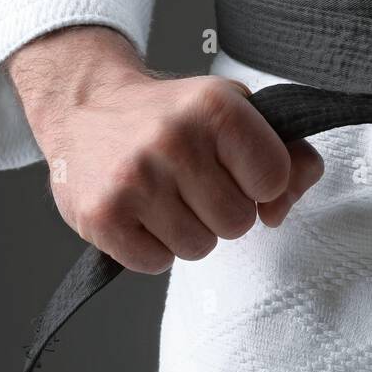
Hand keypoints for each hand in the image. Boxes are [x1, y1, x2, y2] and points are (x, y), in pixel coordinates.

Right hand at [8, 26, 323, 272]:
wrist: (85, 108)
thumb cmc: (172, 116)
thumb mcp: (234, 112)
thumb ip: (285, 153)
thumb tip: (287, 201)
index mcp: (215, 107)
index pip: (275, 179)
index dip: (260, 183)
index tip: (235, 167)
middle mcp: (174, 139)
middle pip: (238, 222)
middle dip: (222, 210)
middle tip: (193, 183)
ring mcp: (134, 179)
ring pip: (199, 248)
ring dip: (187, 231)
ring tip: (164, 195)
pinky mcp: (101, 215)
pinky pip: (155, 263)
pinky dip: (152, 247)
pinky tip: (138, 211)